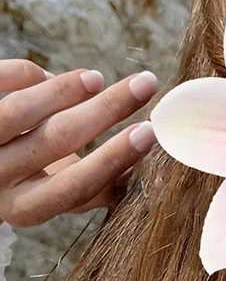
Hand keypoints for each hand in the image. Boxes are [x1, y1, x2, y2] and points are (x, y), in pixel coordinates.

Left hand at [0, 60, 158, 226]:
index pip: (76, 185)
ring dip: (66, 89)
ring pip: (22, 110)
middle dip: (107, 109)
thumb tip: (149, 173)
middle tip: (144, 85)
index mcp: (25, 207)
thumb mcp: (54, 196)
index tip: (149, 132)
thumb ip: (96, 188)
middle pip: (57, 139)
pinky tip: (46, 76)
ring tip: (96, 79)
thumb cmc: (23, 184)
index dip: (114, 157)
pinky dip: (27, 73)